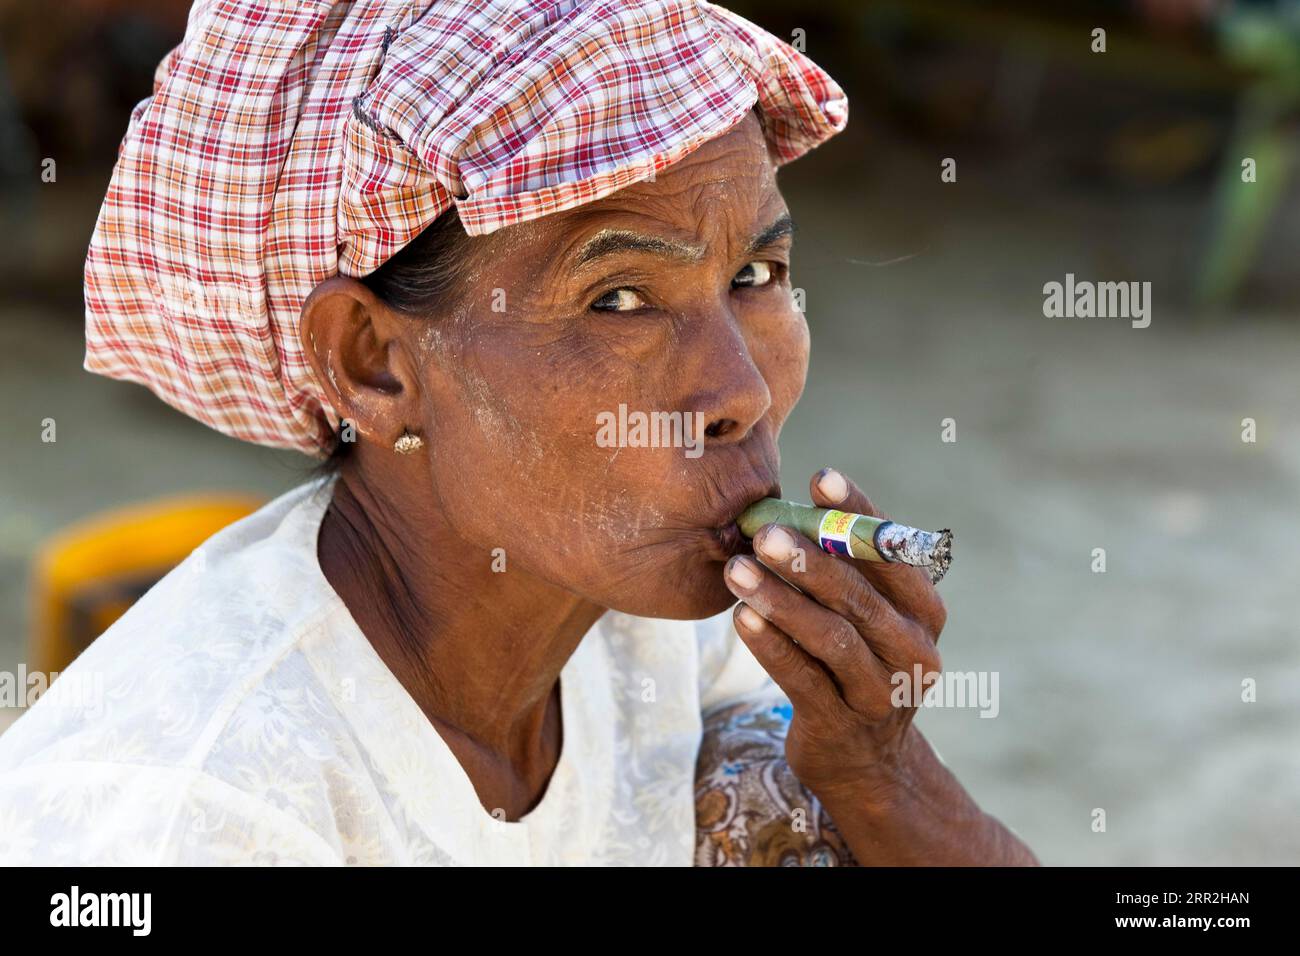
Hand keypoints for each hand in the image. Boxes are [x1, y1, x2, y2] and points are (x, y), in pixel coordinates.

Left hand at [723, 466, 947, 802]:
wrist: (867, 762)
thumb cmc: (856, 664)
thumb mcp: (866, 618)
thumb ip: (843, 570)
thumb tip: (780, 510)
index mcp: (925, 612)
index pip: (893, 553)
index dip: (857, 514)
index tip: (821, 477)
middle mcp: (914, 650)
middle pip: (859, 596)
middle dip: (808, 559)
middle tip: (762, 531)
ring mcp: (881, 692)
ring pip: (830, 637)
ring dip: (780, 600)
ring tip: (737, 570)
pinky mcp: (842, 724)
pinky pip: (802, 678)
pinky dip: (770, 645)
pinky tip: (741, 617)